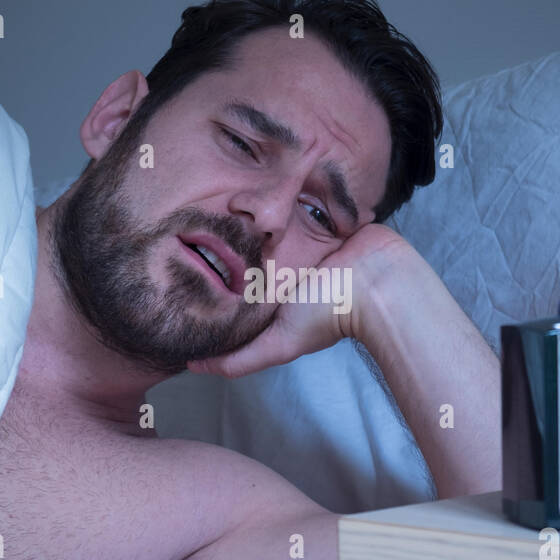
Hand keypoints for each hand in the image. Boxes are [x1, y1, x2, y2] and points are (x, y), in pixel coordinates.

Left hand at [187, 223, 416, 378]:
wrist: (375, 277)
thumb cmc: (328, 312)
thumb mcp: (278, 343)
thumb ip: (240, 359)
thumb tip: (193, 366)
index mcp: (276, 303)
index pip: (237, 295)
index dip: (212, 288)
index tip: (183, 277)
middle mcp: (286, 274)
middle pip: (246, 260)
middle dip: (223, 246)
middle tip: (193, 228)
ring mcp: (302, 247)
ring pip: (265, 233)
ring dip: (248, 221)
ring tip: (219, 204)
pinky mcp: (317, 223)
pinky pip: (291, 210)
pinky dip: (277, 205)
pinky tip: (255, 193)